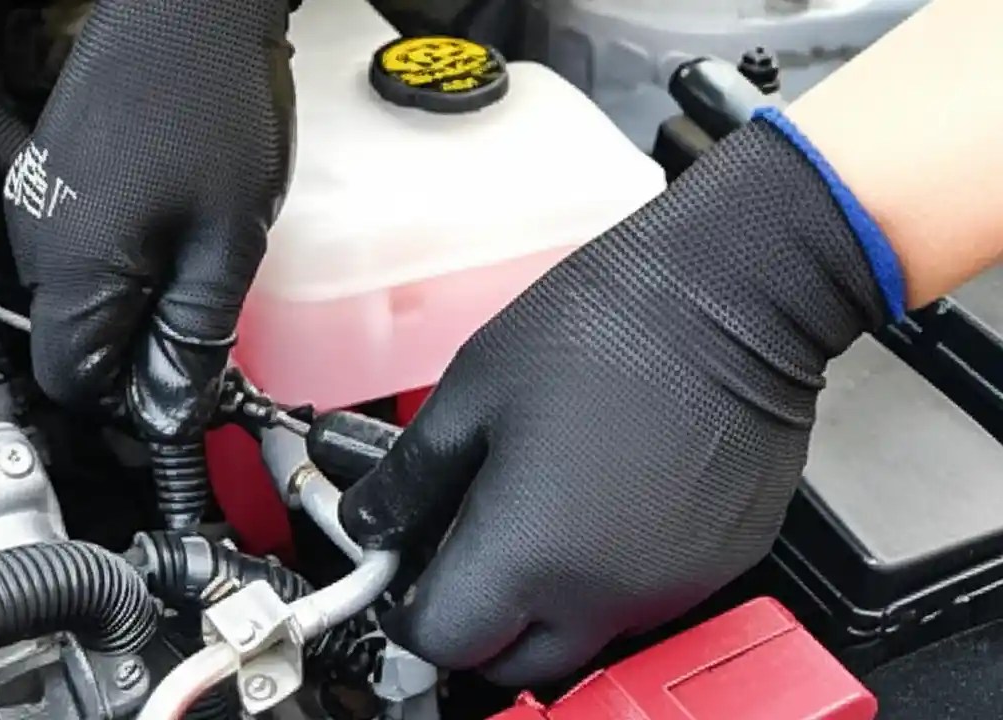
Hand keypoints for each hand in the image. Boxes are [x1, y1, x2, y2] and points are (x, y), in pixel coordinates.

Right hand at [4, 0, 293, 437]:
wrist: (189, 11)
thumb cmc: (212, 105)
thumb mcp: (228, 244)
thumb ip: (196, 337)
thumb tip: (174, 403)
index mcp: (73, 268)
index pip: (72, 383)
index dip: (129, 403)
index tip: (177, 394)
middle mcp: (36, 240)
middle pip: (74, 343)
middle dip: (138, 352)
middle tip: (204, 327)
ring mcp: (36, 206)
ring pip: (79, 299)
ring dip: (136, 304)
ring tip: (197, 264)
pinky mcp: (50, 180)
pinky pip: (79, 252)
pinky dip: (124, 263)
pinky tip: (172, 232)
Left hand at [340, 120, 887, 684]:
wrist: (730, 295)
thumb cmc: (609, 326)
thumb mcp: (472, 390)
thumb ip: (409, 475)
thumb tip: (373, 521)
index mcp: (531, 554)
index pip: (444, 642)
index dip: (410, 611)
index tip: (407, 577)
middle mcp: (604, 593)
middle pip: (512, 664)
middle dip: (474, 624)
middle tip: (461, 558)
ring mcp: (669, 587)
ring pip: (581, 637)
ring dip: (544, 603)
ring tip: (538, 516)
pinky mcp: (716, 567)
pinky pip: (642, 600)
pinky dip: (608, 576)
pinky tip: (602, 503)